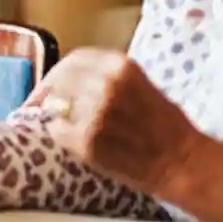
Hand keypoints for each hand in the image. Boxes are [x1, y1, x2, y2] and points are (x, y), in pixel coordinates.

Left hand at [25, 48, 204, 195]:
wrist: (182, 161)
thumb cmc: (163, 124)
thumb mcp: (136, 85)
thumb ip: (102, 78)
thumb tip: (64, 81)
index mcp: (120, 66)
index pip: (74, 60)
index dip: (57, 72)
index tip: (48, 83)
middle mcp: (105, 84)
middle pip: (60, 82)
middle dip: (47, 93)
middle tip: (40, 105)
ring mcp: (94, 112)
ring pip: (55, 107)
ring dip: (57, 115)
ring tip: (69, 125)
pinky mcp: (87, 139)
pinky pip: (57, 132)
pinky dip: (61, 135)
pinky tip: (76, 141)